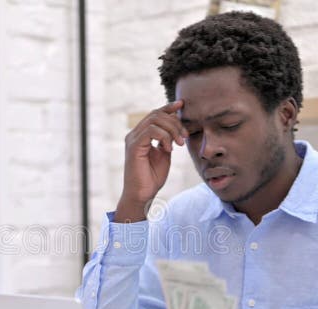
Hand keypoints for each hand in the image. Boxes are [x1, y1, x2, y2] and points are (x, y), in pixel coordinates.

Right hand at [114, 101, 187, 222]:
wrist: (143, 195)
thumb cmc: (152, 177)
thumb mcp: (164, 155)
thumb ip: (168, 140)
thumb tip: (175, 127)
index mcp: (141, 135)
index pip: (154, 114)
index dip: (168, 107)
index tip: (182, 105)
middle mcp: (134, 134)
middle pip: (156, 114)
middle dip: (175, 122)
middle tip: (185, 136)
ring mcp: (132, 139)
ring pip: (155, 120)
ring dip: (172, 130)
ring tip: (180, 144)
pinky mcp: (134, 146)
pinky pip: (151, 131)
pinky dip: (164, 137)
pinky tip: (169, 149)